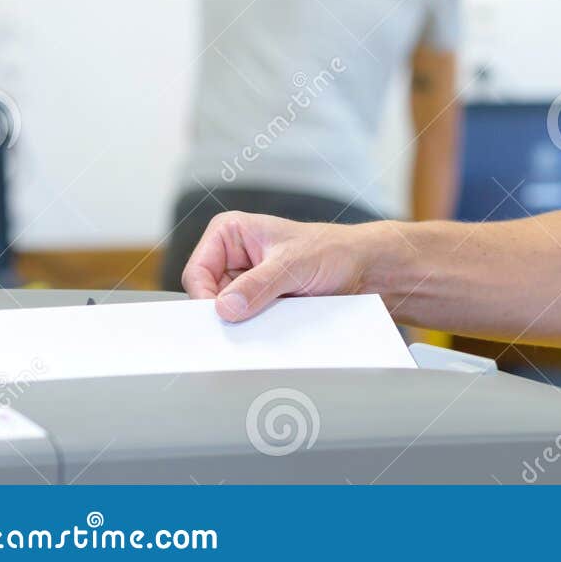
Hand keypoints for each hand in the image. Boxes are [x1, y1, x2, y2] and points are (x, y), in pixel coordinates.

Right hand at [181, 211, 376, 322]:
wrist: (364, 267)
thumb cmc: (333, 250)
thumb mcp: (293, 265)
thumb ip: (258, 285)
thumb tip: (226, 307)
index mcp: (230, 232)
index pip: (196, 272)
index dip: (205, 298)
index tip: (223, 318)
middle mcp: (232, 256)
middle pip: (207, 296)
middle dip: (224, 312)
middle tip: (241, 327)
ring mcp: (245, 280)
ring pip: (225, 312)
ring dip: (242, 322)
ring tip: (266, 321)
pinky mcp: (258, 301)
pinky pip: (244, 321)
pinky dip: (254, 328)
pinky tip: (270, 328)